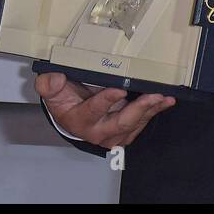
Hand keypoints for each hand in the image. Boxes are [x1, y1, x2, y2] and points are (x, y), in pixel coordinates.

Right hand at [34, 72, 174, 148]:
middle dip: (139, 109)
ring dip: (151, 111)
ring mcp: (113, 135)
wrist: (71, 117)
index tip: (121, 89)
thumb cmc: (64, 101)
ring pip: (135, 124)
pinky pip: (141, 124)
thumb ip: (49, 84)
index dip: (107, 100)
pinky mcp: (125, 134)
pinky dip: (154, 113)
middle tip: (154, 96)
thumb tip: (55, 78)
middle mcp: (98, 132)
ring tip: (165, 98)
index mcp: (79, 120)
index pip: (94, 110)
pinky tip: (165, 102)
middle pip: (121, 123)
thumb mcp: (51, 91)